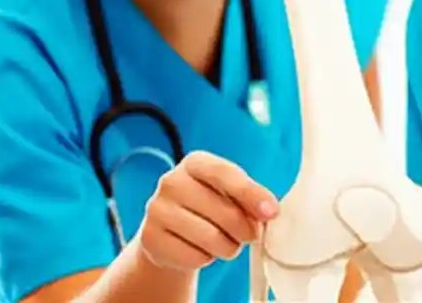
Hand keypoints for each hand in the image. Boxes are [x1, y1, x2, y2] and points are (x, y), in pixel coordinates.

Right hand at [135, 150, 278, 271]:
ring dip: (228, 247)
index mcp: (195, 163)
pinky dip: (206, 259)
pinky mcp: (150, 238)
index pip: (224, 174)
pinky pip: (194, 257)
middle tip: (248, 235)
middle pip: (223, 212)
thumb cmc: (209, 209)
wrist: (170, 232)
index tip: (271, 212)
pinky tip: (200, 250)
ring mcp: (156, 209)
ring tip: (225, 243)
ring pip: (211, 239)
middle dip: (245, 230)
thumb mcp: (229, 195)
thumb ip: (250, 199)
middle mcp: (171, 181)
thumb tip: (268, 211)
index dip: (251, 194)